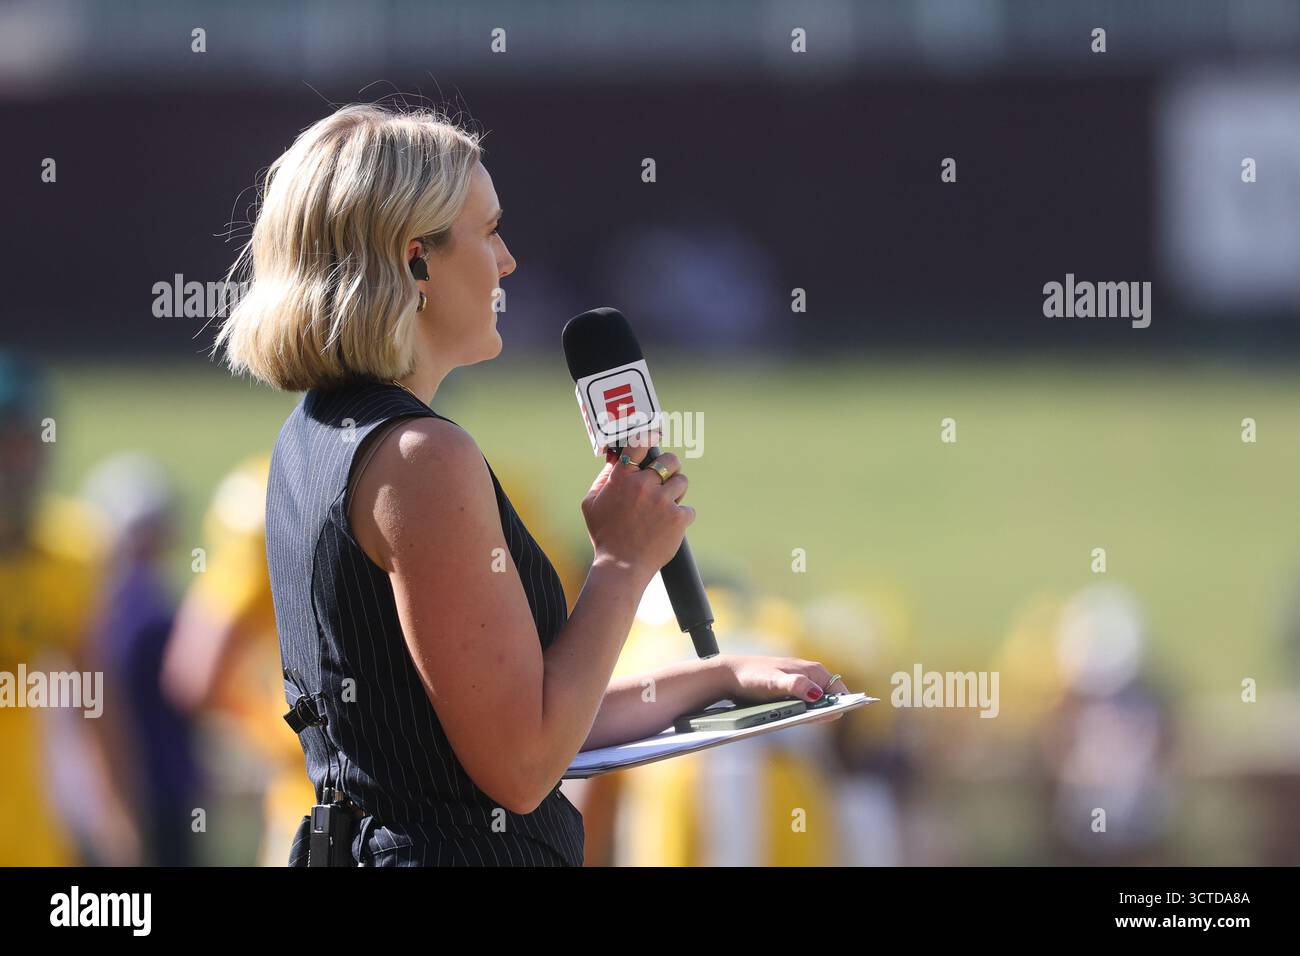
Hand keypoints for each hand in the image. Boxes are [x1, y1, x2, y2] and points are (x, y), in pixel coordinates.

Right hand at [581, 430, 694, 579]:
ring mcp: (663, 501)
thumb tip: (616, 458)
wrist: (621, 566)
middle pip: (670, 459)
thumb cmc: (605, 535)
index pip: (640, 443)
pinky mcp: (678, 518)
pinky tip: (668, 527)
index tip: (653, 440)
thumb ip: (604, 478)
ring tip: (665, 506)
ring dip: (676, 492)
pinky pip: (689, 509)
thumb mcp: (591, 504)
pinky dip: (681, 517)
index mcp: (622, 478)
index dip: (649, 440)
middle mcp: (644, 485)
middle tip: (666, 477)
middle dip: (670, 466)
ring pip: (682, 481)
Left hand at [720, 654, 849, 704]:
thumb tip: (816, 694)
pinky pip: (803, 705)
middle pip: (828, 700)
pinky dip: (800, 712)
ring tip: (796, 717)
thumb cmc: (752, 676)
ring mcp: (801, 684)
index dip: (838, 705)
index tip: (830, 716)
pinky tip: (792, 717)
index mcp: (814, 670)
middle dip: (822, 711)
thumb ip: (795, 686)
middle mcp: (810, 675)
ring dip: (809, 713)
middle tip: (807, 718)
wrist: (730, 675)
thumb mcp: (773, 683)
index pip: (838, 690)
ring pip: (814, 704)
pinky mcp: (790, 691)